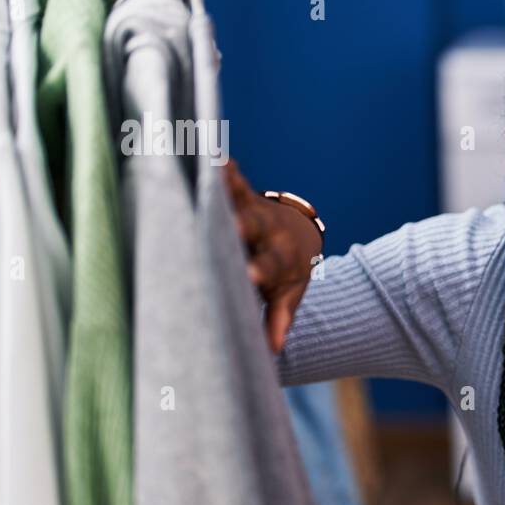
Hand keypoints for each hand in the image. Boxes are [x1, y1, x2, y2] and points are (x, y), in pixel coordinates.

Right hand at [224, 159, 324, 352]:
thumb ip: (278, 320)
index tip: (251, 275)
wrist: (301, 236)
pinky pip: (230, 179)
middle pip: (253, 229)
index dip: (259, 271)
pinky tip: (204, 150)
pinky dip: (219, 167)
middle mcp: (267, 232)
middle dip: (240, 227)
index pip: (268, 267)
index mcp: (278, 261)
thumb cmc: (288, 273)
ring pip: (239, 198)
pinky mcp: (241, 192)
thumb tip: (270, 354)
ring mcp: (254, 209)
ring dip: (225, 186)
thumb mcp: (288, 296)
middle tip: (230, 224)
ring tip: (209, 169)